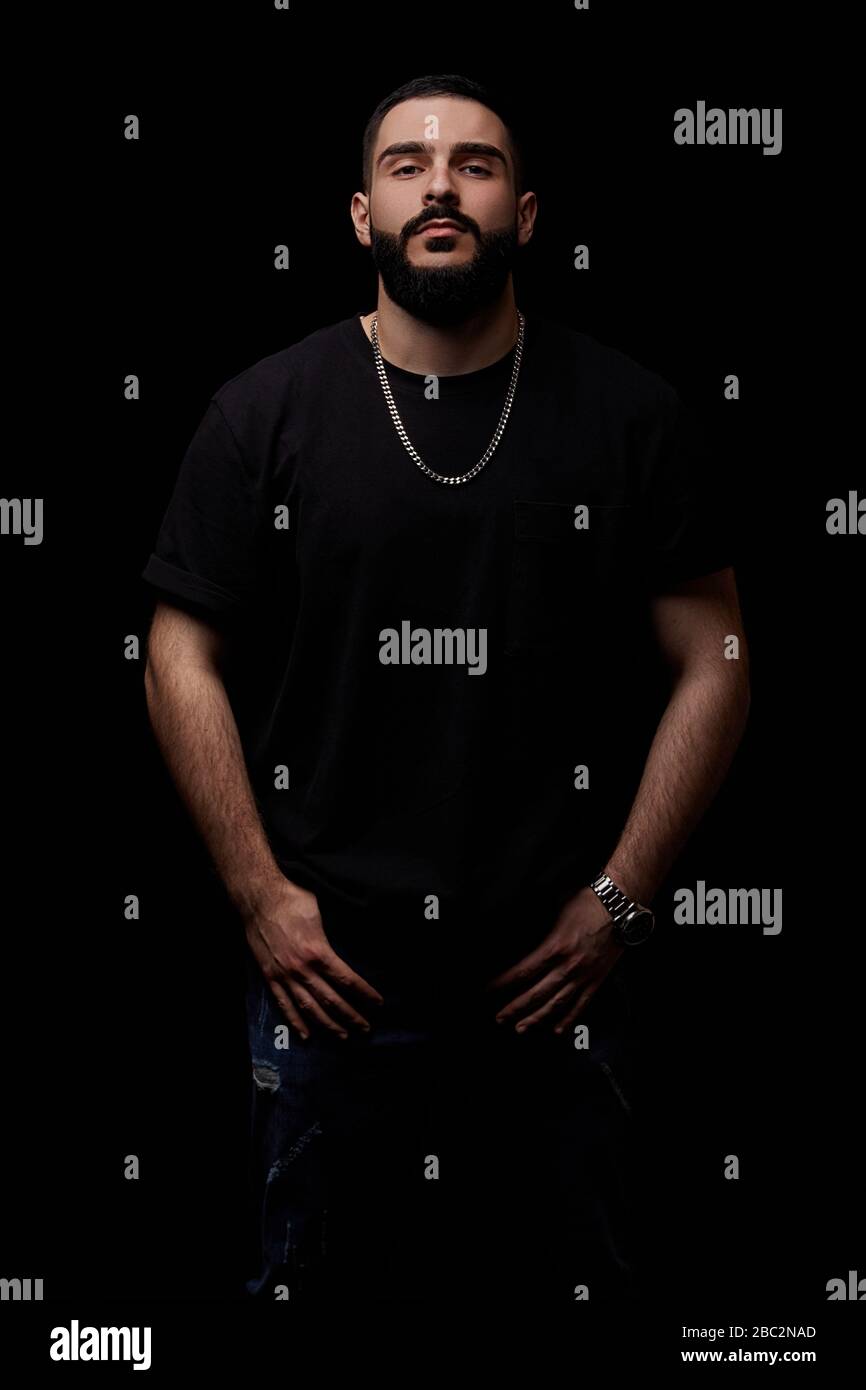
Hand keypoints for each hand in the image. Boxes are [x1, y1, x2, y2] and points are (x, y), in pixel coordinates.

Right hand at [243, 878, 384, 1040]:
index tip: (378, 1003)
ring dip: (327, 1025)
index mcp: (318, 952)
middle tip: (366, 1028)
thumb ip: (330, 935)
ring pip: (309, 1008)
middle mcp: (302, 969)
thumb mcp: (319, 913)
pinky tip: (306, 1035)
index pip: (346, 979)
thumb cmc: (292, 900)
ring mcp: (284, 975)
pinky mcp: (270, 977)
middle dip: (351, 1016)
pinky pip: (284, 1004)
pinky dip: (295, 1021)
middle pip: (331, 999)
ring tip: (343, 1036)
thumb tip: (342, 944)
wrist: (258, 899)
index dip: (364, 993)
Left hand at [483, 886, 624, 1035]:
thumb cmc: (587, 901)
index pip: (523, 971)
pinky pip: (582, 1005)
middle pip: (537, 993)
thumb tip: (518, 927)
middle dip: (516, 1008)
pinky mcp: (597, 979)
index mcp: (555, 947)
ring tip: (521, 1029)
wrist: (619, 905)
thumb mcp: (554, 907)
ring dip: (537, 1019)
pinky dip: (570, 1019)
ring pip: (557, 1004)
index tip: (489, 990)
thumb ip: (538, 923)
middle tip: (499, 1018)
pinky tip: (558, 1030)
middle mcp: (569, 966)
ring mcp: (584, 976)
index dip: (504, 983)